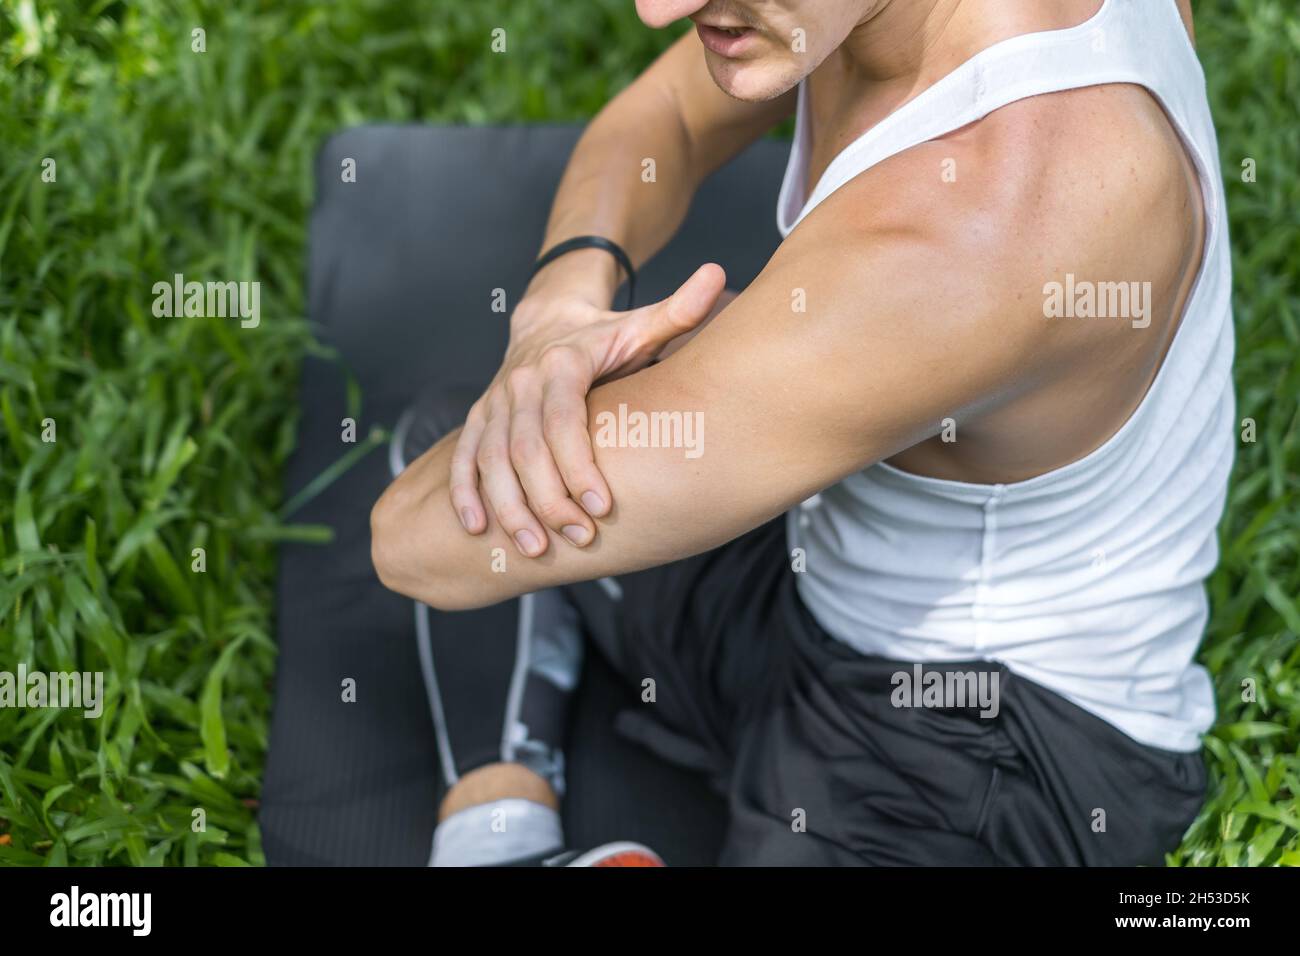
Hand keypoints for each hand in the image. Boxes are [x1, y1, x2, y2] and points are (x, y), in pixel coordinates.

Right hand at [451, 262, 726, 556]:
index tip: (604, 507)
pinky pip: (465, 457)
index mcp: (562, 364)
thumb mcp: (642, 323)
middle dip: (549, 500)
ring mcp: (496, 402)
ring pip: (492, 460)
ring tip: (534, 549)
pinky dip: (466, 493)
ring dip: (510, 507)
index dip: (580, 467)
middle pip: (526, 449)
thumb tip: (720, 274)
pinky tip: (478, 527)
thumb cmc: (605, 335)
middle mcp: (521, 382)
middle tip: (578, 538)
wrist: (548, 318)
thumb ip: (680, 310)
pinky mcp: (479, 418)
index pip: (564, 421)